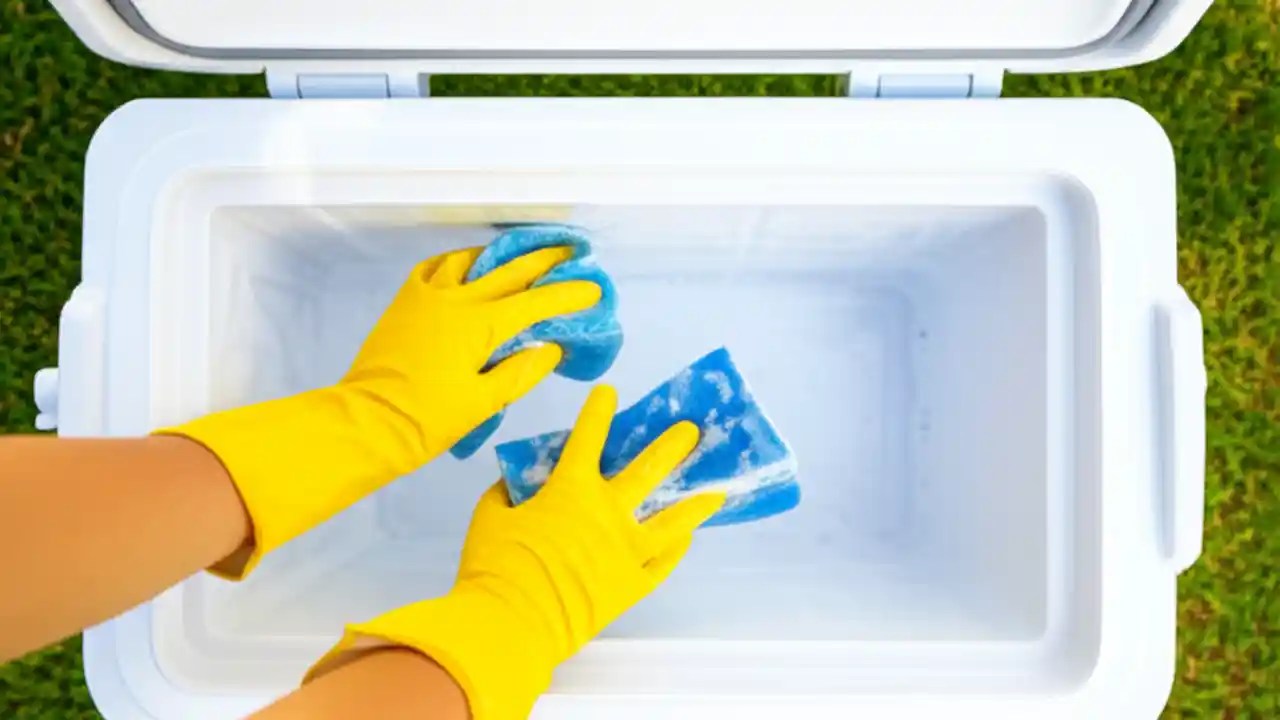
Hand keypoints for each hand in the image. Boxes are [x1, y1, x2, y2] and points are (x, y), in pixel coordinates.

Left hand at [162, 246, 599, 578]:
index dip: (566, 296)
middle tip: (571, 251)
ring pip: (471, 261)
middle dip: (544, 261)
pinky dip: (456, 262)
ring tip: (519, 256)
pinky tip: (465, 266)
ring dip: (500, 257)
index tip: (592, 289)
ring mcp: (427, 296)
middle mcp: (457, 299)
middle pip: (509, 271)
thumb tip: (548, 349)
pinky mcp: (406, 302)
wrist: (369, 423)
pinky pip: (434, 268)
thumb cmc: (429, 419)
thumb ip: (520, 371)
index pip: (535, 303)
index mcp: (480, 325)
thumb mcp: (484, 402)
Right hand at [307, 386, 726, 719]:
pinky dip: (677, 548)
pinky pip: (664, 562)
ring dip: (696, 502)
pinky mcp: (633, 584)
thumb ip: (504, 495)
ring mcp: (627, 550)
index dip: (597, 411)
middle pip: (648, 470)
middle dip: (671, 446)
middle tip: (691, 430)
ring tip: (717, 491)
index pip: (587, 438)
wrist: (512, 624)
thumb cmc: (494, 567)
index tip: (609, 393)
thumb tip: (511, 485)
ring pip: (673, 519)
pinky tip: (686, 538)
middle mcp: (607, 513)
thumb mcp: (488, 518)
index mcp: (570, 490)